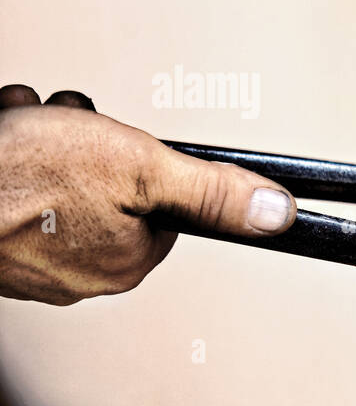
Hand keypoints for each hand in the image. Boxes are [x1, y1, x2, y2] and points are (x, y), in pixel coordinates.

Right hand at [0, 84, 296, 304]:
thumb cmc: (12, 180)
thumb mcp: (140, 167)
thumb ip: (212, 191)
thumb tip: (278, 215)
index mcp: (126, 261)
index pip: (163, 200)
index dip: (139, 159)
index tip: (114, 147)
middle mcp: (81, 272)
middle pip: (110, 183)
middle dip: (86, 143)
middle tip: (61, 134)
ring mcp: (29, 260)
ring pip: (58, 176)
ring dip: (42, 137)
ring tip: (20, 133)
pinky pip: (12, 183)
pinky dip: (6, 150)